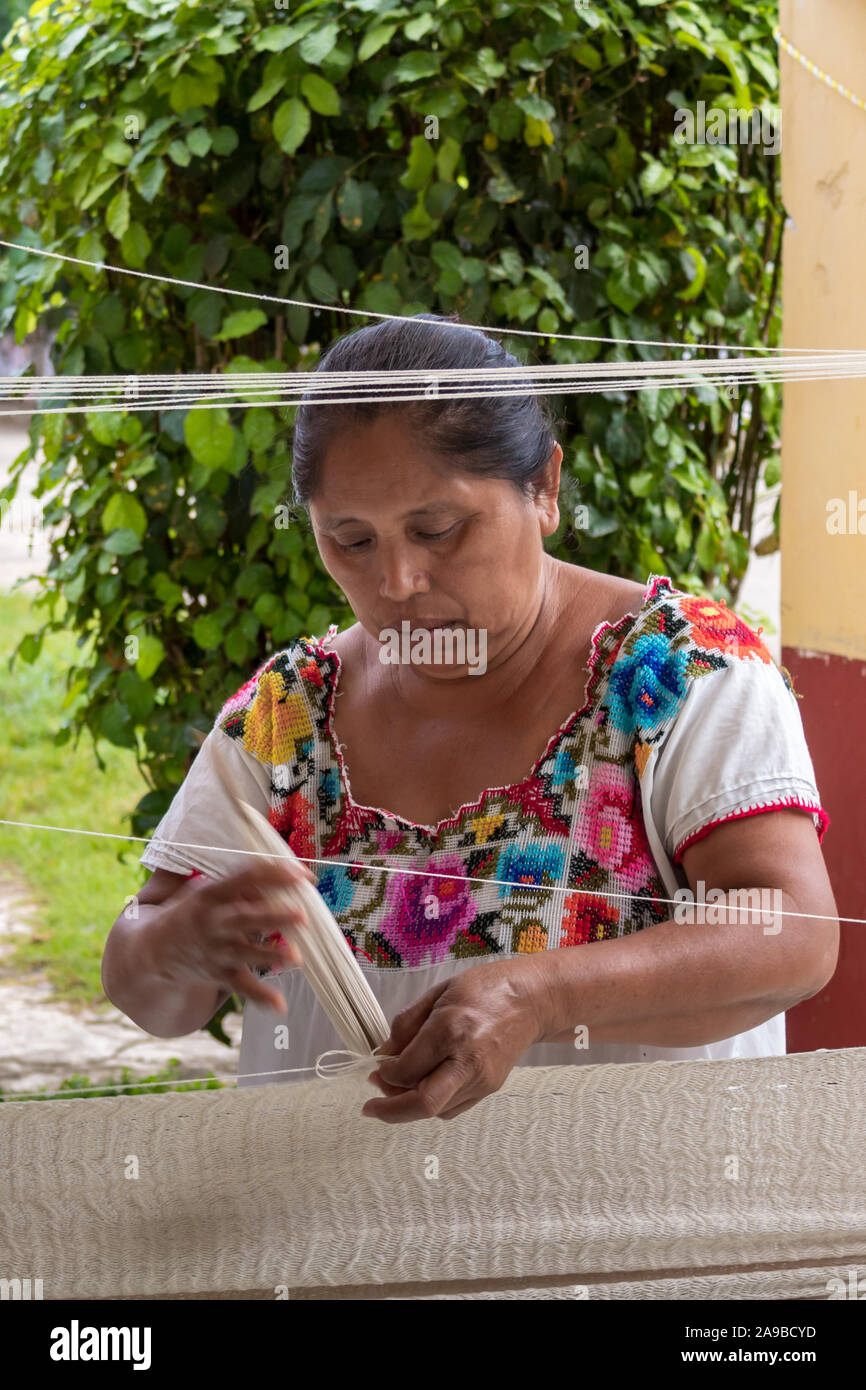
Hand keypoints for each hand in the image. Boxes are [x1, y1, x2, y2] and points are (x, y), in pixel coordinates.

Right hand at [146, 859, 315, 1013]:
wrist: (154, 949)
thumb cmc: (192, 911)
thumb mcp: (206, 889)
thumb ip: (240, 886)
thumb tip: (275, 881)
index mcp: (210, 895)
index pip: (244, 879)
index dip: (274, 875)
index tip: (302, 875)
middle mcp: (212, 923)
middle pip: (245, 918)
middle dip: (273, 917)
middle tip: (302, 915)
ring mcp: (215, 950)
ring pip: (245, 953)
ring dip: (270, 955)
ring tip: (296, 957)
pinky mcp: (218, 974)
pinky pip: (240, 987)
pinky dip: (259, 997)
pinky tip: (280, 1005)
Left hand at [361, 958, 550, 1123]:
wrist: (532, 1000)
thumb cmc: (485, 989)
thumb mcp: (438, 993)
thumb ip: (407, 1025)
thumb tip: (384, 1053)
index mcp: (451, 1030)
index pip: (407, 1068)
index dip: (386, 1073)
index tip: (378, 1066)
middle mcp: (468, 1060)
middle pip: (424, 1104)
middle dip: (390, 1111)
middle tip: (371, 1106)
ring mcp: (482, 1079)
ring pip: (437, 1111)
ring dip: (409, 1106)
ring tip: (396, 1089)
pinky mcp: (490, 1088)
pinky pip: (453, 1107)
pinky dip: (432, 1103)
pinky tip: (422, 1088)